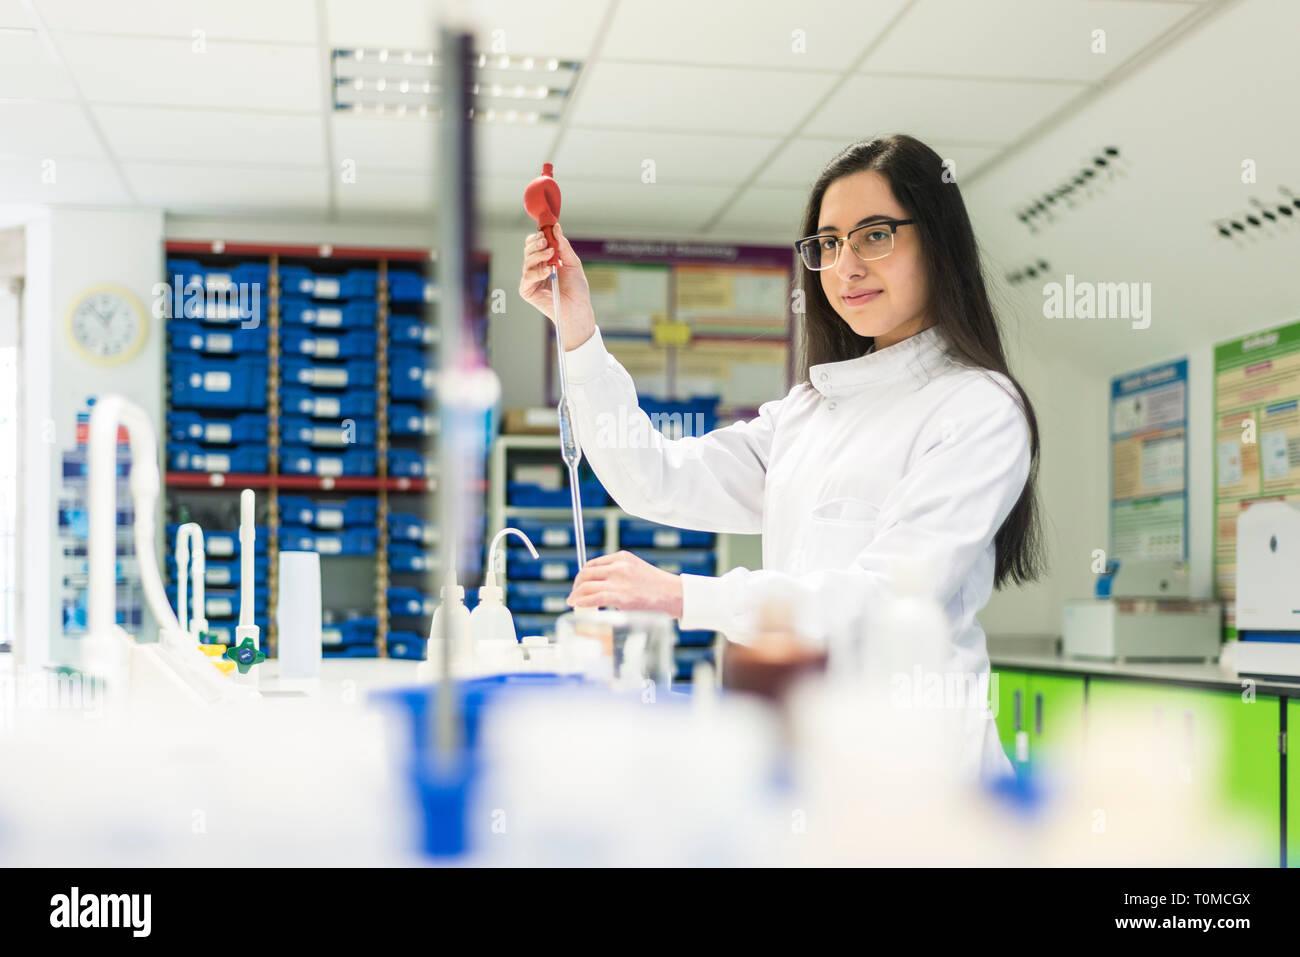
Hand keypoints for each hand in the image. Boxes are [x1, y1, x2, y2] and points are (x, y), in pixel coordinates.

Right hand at [519, 224, 596, 350]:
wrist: (578, 308)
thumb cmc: (577, 289)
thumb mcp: (573, 262)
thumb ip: (563, 245)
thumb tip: (556, 227)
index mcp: (545, 261)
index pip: (535, 244)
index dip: (538, 237)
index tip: (546, 232)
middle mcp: (536, 269)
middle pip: (528, 250)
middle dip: (536, 244)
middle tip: (546, 242)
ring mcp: (531, 280)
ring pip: (526, 261)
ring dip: (538, 256)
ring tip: (551, 255)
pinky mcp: (527, 291)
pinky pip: (527, 277)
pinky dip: (537, 272)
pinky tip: (548, 271)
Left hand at [566, 550, 683, 617]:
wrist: (674, 595)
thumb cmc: (657, 587)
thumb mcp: (636, 570)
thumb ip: (619, 573)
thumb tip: (599, 586)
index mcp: (622, 557)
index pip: (593, 564)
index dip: (582, 575)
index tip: (580, 584)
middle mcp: (618, 566)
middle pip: (586, 573)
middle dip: (577, 584)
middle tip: (574, 594)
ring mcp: (618, 580)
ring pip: (586, 585)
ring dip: (576, 595)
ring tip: (573, 602)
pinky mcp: (619, 596)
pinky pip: (592, 598)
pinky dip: (581, 601)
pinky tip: (578, 605)